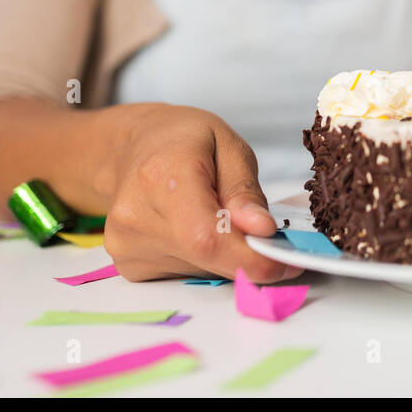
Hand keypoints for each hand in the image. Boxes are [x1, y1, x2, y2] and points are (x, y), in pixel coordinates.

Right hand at [100, 104, 301, 282]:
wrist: (129, 147)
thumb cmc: (182, 139)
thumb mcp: (228, 146)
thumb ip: (245, 190)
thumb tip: (262, 230)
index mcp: (162, 177)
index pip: (207, 238)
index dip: (250, 258)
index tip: (286, 263)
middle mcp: (136, 217)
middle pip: (206, 257)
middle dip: (246, 254)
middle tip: (264, 234)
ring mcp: (125, 244)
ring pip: (199, 268)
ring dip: (223, 253)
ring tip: (215, 214)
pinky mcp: (128, 264)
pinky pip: (183, 272)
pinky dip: (202, 257)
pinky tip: (192, 226)